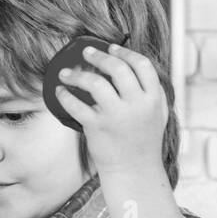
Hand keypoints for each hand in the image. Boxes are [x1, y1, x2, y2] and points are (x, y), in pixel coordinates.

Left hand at [54, 43, 167, 175]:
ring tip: (65, 73)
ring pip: (96, 83)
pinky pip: (76, 105)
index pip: (143, 65)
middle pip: (118, 69)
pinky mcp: (97, 127)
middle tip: (86, 53)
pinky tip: (59, 92)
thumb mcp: (157, 114)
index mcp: (154, 99)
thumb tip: (135, 67)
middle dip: (99, 56)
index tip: (112, 47)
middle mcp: (137, 104)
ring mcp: (117, 115)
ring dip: (77, 75)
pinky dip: (64, 96)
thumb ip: (151, 92)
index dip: (126, 53)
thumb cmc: (143, 141)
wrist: (134, 170)